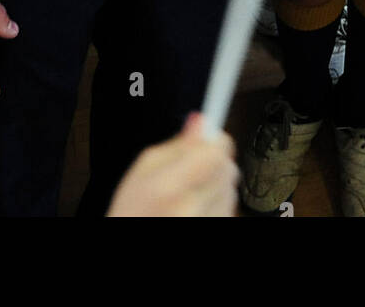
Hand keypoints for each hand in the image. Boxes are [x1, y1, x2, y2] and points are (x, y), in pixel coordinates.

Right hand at [107, 114, 237, 216]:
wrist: (135, 243)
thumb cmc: (133, 211)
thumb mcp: (143, 170)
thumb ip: (176, 145)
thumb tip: (200, 121)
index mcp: (170, 185)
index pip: (217, 151)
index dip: (215, 140)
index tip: (209, 139)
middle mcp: (192, 208)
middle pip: (228, 168)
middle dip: (215, 162)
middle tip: (195, 168)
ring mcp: (207, 222)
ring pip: (231, 189)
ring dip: (217, 185)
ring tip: (192, 193)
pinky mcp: (217, 228)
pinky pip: (229, 209)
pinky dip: (217, 205)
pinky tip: (197, 208)